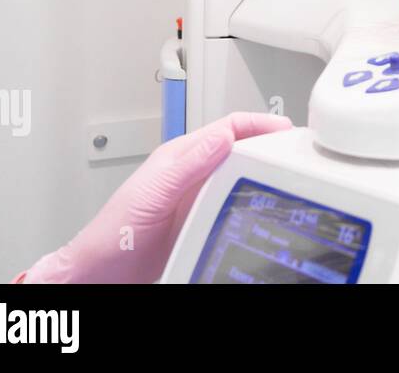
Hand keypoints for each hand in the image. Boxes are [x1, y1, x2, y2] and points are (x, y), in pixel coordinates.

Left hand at [18, 112, 292, 283]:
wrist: (101, 275)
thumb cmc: (112, 236)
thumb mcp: (152, 194)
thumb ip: (187, 164)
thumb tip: (222, 137)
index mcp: (181, 157)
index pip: (227, 128)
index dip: (258, 123)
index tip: (286, 129)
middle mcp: (194, 176)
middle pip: (241, 151)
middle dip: (269, 147)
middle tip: (297, 152)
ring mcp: (199, 200)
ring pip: (242, 178)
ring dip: (264, 175)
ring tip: (289, 176)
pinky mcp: (203, 224)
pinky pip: (237, 206)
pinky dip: (255, 202)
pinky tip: (265, 208)